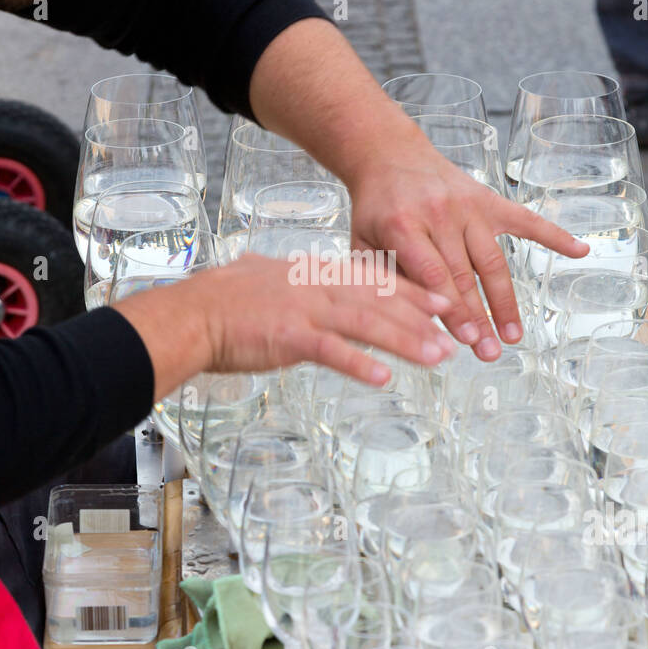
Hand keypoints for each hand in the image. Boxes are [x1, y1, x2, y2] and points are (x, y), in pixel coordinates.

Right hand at [117, 252, 456, 398]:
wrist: (191, 315)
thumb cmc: (223, 303)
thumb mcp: (264, 279)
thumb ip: (287, 279)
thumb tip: (286, 272)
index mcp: (314, 274)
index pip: (375, 279)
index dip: (414, 290)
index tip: (444, 301)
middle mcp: (317, 287)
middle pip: (381, 300)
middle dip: (423, 318)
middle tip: (456, 335)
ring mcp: (305, 310)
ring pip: (367, 323)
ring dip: (406, 341)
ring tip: (437, 357)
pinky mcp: (290, 337)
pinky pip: (332, 351)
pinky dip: (359, 363)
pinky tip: (384, 377)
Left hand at [348, 147, 587, 359]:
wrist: (389, 156)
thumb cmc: (376, 208)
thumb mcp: (362, 241)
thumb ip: (378, 278)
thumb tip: (396, 324)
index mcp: (403, 225)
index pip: (432, 274)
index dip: (451, 308)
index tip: (465, 340)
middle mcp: (440, 215)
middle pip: (465, 275)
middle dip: (478, 318)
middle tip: (489, 353)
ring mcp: (469, 207)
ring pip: (492, 260)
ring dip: (504, 301)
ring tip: (513, 335)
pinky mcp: (488, 200)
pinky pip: (525, 220)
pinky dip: (554, 235)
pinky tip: (579, 251)